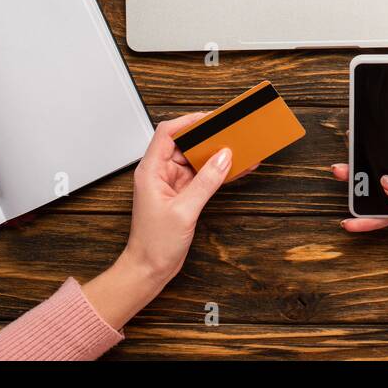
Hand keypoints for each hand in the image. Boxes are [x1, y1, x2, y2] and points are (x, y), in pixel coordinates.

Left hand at [83, 113, 244, 327]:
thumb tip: (224, 157)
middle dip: (208, 137)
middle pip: (185, 144)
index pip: (167, 133)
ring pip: (196, 160)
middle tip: (230, 131)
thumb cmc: (154, 244)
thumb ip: (206, 182)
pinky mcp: (182, 195)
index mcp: (150, 171)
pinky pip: (202, 176)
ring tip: (238, 148)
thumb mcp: (184, 211)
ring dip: (216, 155)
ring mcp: (171, 184)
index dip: (189, 121)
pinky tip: (236, 170)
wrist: (148, 270)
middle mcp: (160, 173)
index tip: (211, 118)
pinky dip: (217, 172)